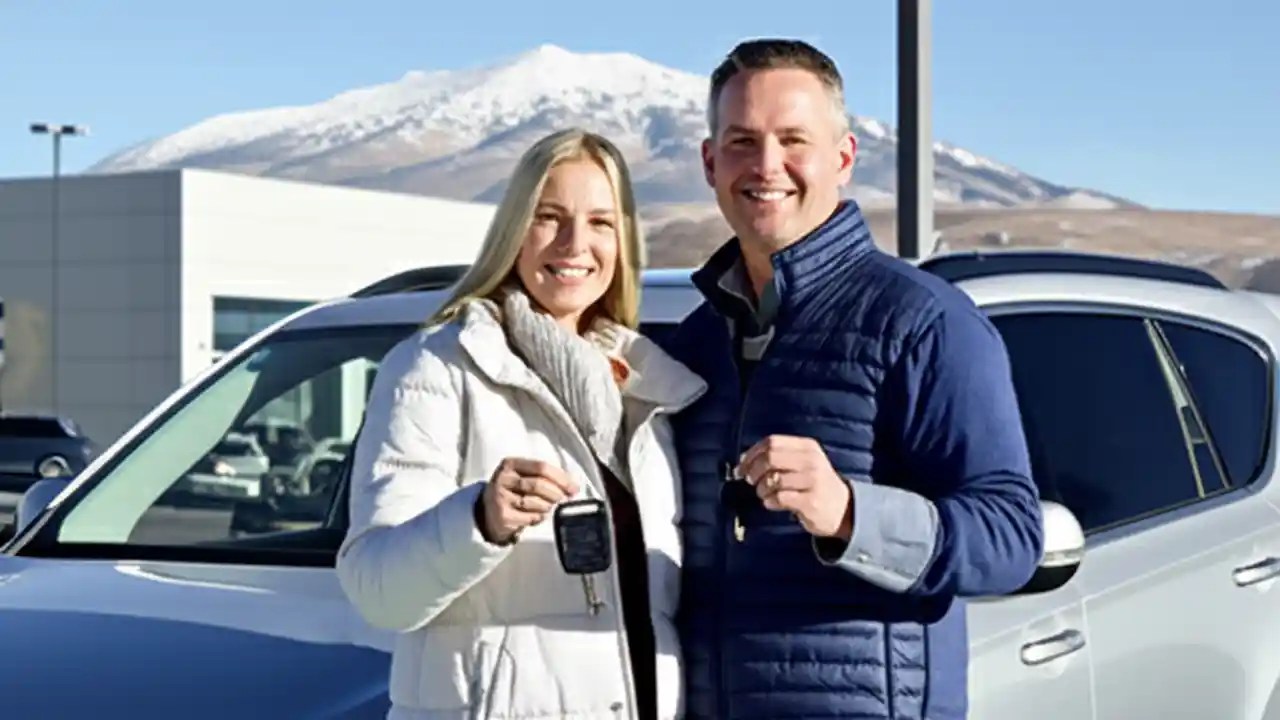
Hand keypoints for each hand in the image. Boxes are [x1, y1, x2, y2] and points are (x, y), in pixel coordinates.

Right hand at [478, 458, 579, 544]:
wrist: (487, 512)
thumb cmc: (512, 491)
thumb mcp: (521, 476)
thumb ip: (544, 477)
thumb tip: (572, 486)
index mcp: (510, 464)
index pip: (541, 467)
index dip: (561, 478)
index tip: (573, 487)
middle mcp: (503, 479)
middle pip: (539, 484)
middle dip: (557, 493)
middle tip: (564, 499)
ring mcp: (501, 497)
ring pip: (536, 502)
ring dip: (549, 507)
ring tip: (549, 507)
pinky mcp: (503, 515)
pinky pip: (530, 517)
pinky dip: (540, 518)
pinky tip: (538, 516)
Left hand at [737, 435, 853, 538]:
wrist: (843, 509)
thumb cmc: (814, 484)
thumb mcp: (803, 463)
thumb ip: (778, 457)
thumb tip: (744, 459)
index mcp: (808, 447)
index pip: (772, 442)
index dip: (752, 453)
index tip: (742, 467)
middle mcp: (812, 461)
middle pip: (770, 458)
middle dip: (754, 470)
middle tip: (751, 480)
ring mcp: (813, 481)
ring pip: (773, 480)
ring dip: (761, 489)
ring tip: (764, 494)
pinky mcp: (811, 502)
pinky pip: (779, 498)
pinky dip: (769, 501)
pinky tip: (772, 503)